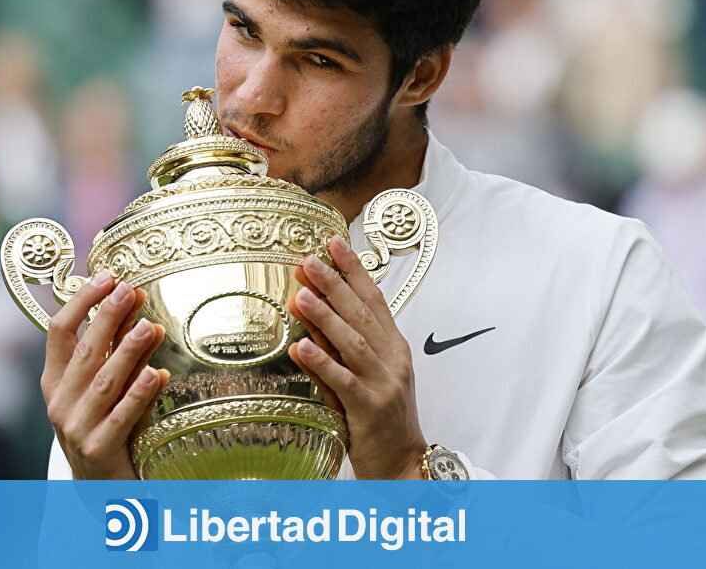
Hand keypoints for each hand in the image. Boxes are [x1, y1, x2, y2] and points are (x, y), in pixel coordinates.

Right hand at [43, 271, 168, 478]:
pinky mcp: (98, 450)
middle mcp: (60, 402)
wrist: (102, 492)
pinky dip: (139, 394)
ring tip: (149, 327)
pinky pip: (122, 416)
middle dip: (108, 316)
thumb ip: (114, 354)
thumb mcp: (102, 390)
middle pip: (84, 350)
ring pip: (104, 381)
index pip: (58, 331)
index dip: (81, 301)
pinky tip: (156, 375)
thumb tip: (136, 309)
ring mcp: (76, 427)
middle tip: (131, 289)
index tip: (107, 276)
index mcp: (55, 381)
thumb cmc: (105, 429)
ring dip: (127, 351)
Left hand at [287, 235, 426, 479]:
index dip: (354, 270)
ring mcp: (383, 383)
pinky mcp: (370, 408)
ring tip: (301, 294)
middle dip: (335, 284)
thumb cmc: (384, 418)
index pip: (374, 299)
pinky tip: (303, 347)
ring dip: (326, 317)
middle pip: (362, 314)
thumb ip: (346, 347)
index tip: (334, 243)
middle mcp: (392, 359)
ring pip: (353, 342)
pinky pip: (343, 382)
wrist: (404, 462)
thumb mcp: (371, 374)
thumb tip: (312, 318)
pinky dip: (323, 363)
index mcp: (394, 347)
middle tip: (310, 260)